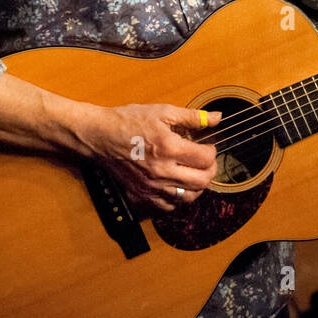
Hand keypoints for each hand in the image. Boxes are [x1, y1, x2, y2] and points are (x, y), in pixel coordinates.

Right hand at [77, 104, 222, 212]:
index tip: (208, 146)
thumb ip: (192, 116)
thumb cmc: (128, 121)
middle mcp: (162, 170)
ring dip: (198, 187)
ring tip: (195, 174)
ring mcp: (152, 185)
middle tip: (206, 161)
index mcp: (169, 148)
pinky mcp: (142, 194)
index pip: (205, 158)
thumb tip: (217, 117)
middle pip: (201, 181)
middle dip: (210, 170)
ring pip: (188, 197)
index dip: (212, 151)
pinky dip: (178, 198)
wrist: (100, 136)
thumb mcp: (162, 112)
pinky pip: (168, 206)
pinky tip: (177, 185)